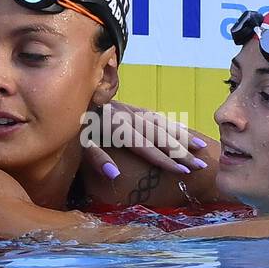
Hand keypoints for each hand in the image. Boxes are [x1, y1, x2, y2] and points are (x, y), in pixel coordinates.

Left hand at [80, 101, 209, 178]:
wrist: (66, 92)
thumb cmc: (69, 124)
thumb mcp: (76, 142)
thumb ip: (95, 158)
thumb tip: (114, 175)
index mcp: (116, 127)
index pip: (146, 147)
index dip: (166, 160)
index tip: (184, 172)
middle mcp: (128, 116)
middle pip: (160, 136)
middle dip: (182, 151)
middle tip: (202, 164)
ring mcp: (130, 109)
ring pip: (162, 124)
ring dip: (182, 136)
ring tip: (201, 148)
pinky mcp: (128, 106)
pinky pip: (155, 116)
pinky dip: (170, 124)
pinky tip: (182, 131)